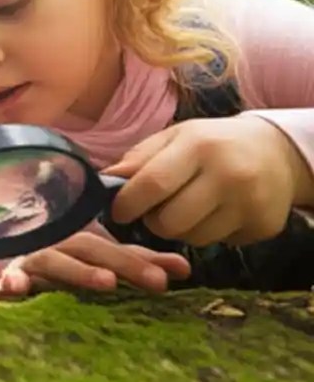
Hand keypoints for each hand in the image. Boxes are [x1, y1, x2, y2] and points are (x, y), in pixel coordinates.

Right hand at [0, 220, 190, 295]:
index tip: (172, 276)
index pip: (115, 249)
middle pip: (89, 249)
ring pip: (55, 261)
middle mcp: (56, 247)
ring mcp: (30, 262)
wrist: (7, 255)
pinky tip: (16, 288)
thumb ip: (138, 264)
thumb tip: (185, 269)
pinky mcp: (6, 278)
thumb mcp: (101, 262)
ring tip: (108, 283)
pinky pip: (5, 278)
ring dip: (80, 270)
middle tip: (156, 282)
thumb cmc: (61, 262)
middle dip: (123, 263)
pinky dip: (9, 280)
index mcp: (80, 243)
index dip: (142, 260)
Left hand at [106, 116, 306, 246]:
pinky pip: (218, 243)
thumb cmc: (212, 143)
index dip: (127, 204)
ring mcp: (250, 203)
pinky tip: (218, 212)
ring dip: (181, 229)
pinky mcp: (264, 226)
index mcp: (199, 145)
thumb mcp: (175, 138)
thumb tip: (103, 180)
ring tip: (190, 207)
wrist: (278, 153)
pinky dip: (209, 233)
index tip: (117, 211)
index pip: (152, 184)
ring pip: (192, 238)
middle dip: (152, 222)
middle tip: (156, 211)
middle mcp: (228, 174)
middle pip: (170, 221)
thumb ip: (138, 159)